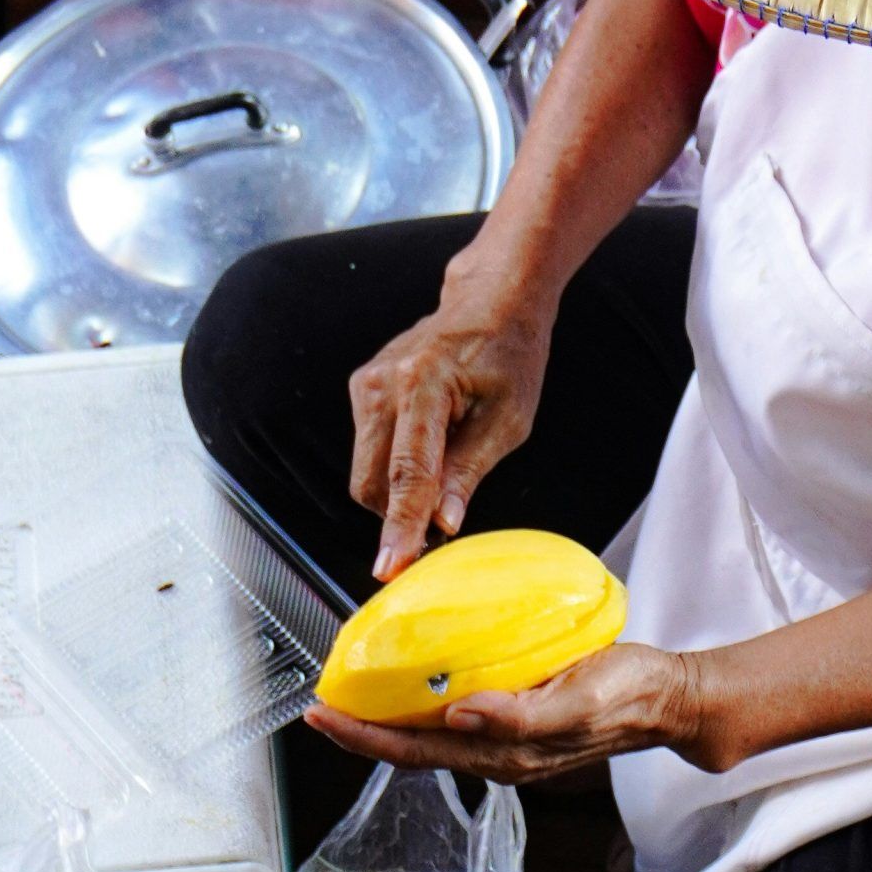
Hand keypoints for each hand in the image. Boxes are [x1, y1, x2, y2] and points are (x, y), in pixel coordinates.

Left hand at [306, 644, 718, 785]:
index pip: (417, 750)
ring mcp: (506, 743)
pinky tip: (409, 683)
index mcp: (507, 754)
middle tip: (318, 704)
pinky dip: (419, 706)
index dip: (364, 736)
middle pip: (412, 750)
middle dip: (361, 731)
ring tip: (351, 697)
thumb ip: (521, 716)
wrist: (668, 698)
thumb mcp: (579, 700)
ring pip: (429, 738)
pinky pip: (453, 721)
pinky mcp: (515, 723)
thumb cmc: (629, 694)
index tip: (322, 715)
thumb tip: (458, 717)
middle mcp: (498, 755)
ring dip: (385, 722)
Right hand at [349, 244, 555, 579]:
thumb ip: (470, 471)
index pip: (407, 474)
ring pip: (366, 474)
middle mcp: (380, 384)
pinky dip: (394, 472)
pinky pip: (369, 454)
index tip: (392, 567)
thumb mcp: (508, 420)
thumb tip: (444, 522)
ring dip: (398, 495)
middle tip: (442, 526)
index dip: (400, 527)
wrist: (489, 303)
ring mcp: (365, 387)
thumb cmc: (509, 356)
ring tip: (444, 479)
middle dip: (400, 516)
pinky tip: (429, 455)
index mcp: (421, 385)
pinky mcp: (362, 392)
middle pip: (372, 484)